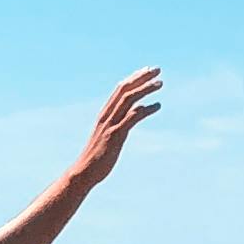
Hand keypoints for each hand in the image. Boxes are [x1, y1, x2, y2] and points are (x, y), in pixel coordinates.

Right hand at [69, 66, 160, 189]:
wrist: (84, 173)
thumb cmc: (97, 158)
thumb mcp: (108, 136)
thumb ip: (121, 123)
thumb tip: (137, 113)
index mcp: (104, 114)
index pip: (120, 90)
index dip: (134, 78)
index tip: (146, 71)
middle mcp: (106, 116)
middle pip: (125, 89)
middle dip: (141, 77)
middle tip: (157, 69)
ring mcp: (110, 124)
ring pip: (129, 99)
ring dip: (145, 89)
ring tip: (160, 83)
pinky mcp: (115, 135)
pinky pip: (132, 117)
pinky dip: (146, 109)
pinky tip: (158, 106)